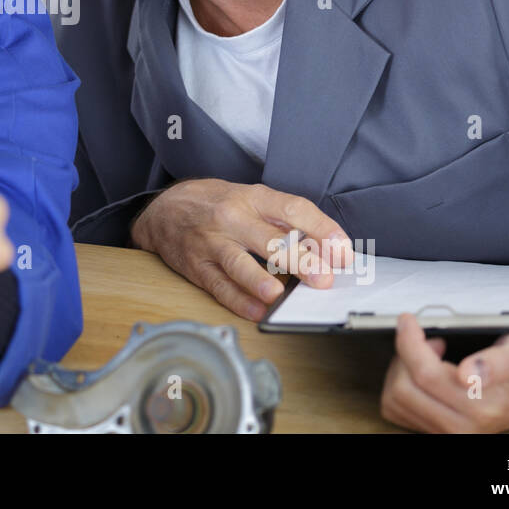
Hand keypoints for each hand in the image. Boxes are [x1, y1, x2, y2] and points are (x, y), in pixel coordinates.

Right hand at [130, 178, 353, 320]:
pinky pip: (217, 285)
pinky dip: (237, 300)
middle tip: (323, 278)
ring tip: (277, 295)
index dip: (321, 229)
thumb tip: (326, 249)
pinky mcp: (195, 265)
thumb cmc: (216, 203)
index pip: (293, 209)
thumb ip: (284, 220)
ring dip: (259, 280)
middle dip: (299, 259)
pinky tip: (255, 311)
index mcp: (252, 197)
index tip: (343, 251)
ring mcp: (211, 242)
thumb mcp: (249, 197)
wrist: (164, 208)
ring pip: (238, 263)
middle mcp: (232, 217)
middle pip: (269, 239)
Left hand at [380, 312, 508, 432]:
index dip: (409, 341)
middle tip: (427, 337)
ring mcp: (450, 431)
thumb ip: (497, 362)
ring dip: (404, 371)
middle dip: (407, 355)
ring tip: (430, 355)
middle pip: (402, 388)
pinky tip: (427, 372)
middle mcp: (464, 427)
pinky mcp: (439, 430)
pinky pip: (400, 410)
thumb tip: (468, 373)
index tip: (409, 321)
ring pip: (396, 401)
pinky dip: (404, 385)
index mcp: (482, 407)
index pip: (424, 374)